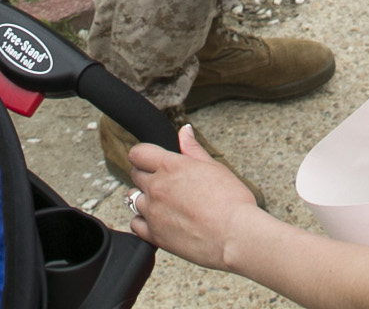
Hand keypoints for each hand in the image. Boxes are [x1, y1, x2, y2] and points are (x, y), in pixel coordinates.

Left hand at [126, 128, 263, 267]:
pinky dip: (143, 222)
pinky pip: (135, 225)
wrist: (235, 236)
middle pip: (135, 174)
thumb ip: (193, 149)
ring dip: (145, 199)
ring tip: (164, 204)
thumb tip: (184, 131)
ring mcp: (153, 212)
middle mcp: (157, 188)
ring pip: (133, 199)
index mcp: (171, 167)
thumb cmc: (232, 202)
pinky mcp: (155, 236)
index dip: (143, 155)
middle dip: (146, 175)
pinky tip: (158, 221)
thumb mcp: (214, 167)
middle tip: (164, 182)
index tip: (149, 160)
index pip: (138, 153)